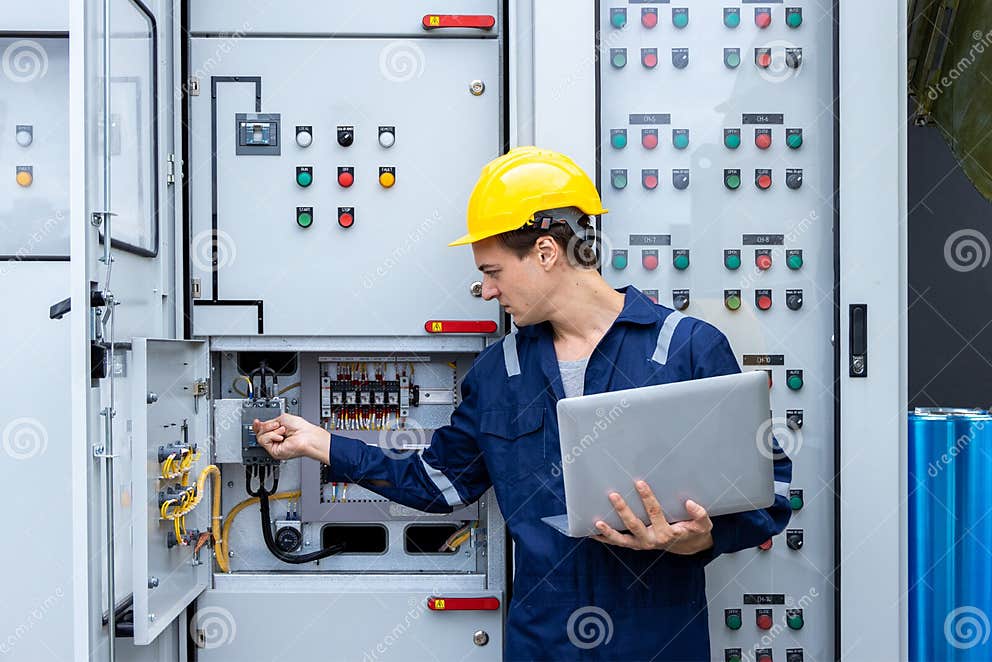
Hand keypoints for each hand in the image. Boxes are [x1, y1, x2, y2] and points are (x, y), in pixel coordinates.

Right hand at [252, 413, 328, 461]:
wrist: (306, 435)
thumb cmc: (301, 428)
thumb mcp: (282, 419)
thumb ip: (269, 422)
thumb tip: (260, 425)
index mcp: (277, 432)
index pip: (262, 430)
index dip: (258, 425)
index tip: (257, 421)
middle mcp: (275, 440)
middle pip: (259, 433)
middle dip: (267, 426)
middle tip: (277, 425)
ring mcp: (274, 446)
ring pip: (260, 437)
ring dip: (271, 430)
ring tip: (282, 430)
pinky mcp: (274, 452)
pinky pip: (264, 441)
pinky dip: (272, 436)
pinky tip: (281, 437)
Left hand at [592, 480, 713, 553]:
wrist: (687, 546)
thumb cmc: (693, 531)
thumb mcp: (703, 525)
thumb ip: (699, 515)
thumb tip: (690, 503)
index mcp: (667, 533)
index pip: (655, 513)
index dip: (647, 498)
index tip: (639, 483)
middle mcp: (652, 540)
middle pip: (634, 525)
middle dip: (623, 510)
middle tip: (613, 495)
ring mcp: (641, 544)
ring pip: (622, 539)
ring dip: (609, 531)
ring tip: (597, 522)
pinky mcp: (634, 545)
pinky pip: (617, 543)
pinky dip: (604, 538)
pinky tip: (591, 531)